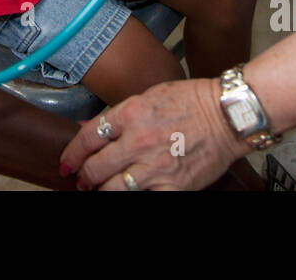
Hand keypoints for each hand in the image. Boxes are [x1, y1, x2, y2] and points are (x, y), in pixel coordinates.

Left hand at [61, 78, 243, 190]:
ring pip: (113, 188)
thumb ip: (119, 114)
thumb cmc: (192, 101)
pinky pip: (142, 199)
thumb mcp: (150, 96)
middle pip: (96, 167)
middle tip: (81, 179)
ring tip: (99, 189)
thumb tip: (90, 127)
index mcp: (131, 114)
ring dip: (101, 190)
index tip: (68, 161)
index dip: (73, 153)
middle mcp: (139, 141)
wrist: (227, 116)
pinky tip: (130, 192)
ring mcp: (155, 167)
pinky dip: (132, 196)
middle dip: (84, 176)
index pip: (89, 137)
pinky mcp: (173, 187)